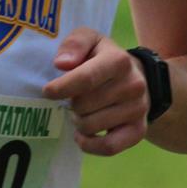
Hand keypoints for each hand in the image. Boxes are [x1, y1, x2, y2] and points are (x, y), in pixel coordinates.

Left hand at [43, 28, 149, 155]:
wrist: (138, 77)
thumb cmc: (104, 58)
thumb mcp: (90, 40)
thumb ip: (74, 44)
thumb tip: (61, 64)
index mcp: (119, 60)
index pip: (85, 79)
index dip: (61, 88)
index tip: (48, 91)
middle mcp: (133, 85)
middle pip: (84, 106)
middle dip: (71, 104)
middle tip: (74, 99)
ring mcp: (138, 109)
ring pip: (91, 127)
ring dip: (79, 122)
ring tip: (83, 112)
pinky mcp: (139, 131)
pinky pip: (108, 147)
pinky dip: (89, 145)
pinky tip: (83, 135)